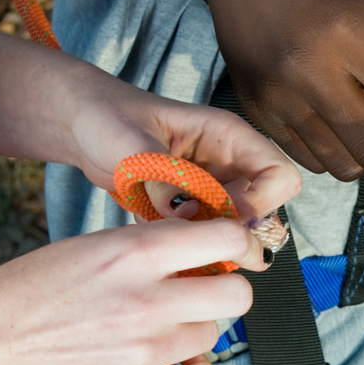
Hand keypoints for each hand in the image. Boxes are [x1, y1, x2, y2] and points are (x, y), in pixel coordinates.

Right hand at [0, 218, 270, 364]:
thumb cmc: (38, 288)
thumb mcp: (97, 244)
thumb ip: (156, 245)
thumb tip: (215, 248)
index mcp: (136, 252)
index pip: (227, 237)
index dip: (234, 244)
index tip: (226, 253)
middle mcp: (146, 300)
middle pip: (237, 295)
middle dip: (225, 292)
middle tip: (203, 295)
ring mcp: (142, 352)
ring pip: (212, 337)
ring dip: (194, 332)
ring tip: (160, 330)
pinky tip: (174, 364)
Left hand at [63, 65, 303, 223]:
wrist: (83, 126)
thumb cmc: (108, 118)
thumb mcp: (132, 144)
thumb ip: (163, 178)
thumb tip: (183, 213)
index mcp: (230, 136)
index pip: (280, 175)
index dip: (261, 202)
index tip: (224, 215)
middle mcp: (231, 163)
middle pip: (270, 207)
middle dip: (241, 228)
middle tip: (198, 234)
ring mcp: (216, 187)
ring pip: (243, 226)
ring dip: (218, 241)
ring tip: (181, 242)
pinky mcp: (196, 208)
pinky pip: (213, 234)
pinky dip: (197, 246)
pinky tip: (168, 244)